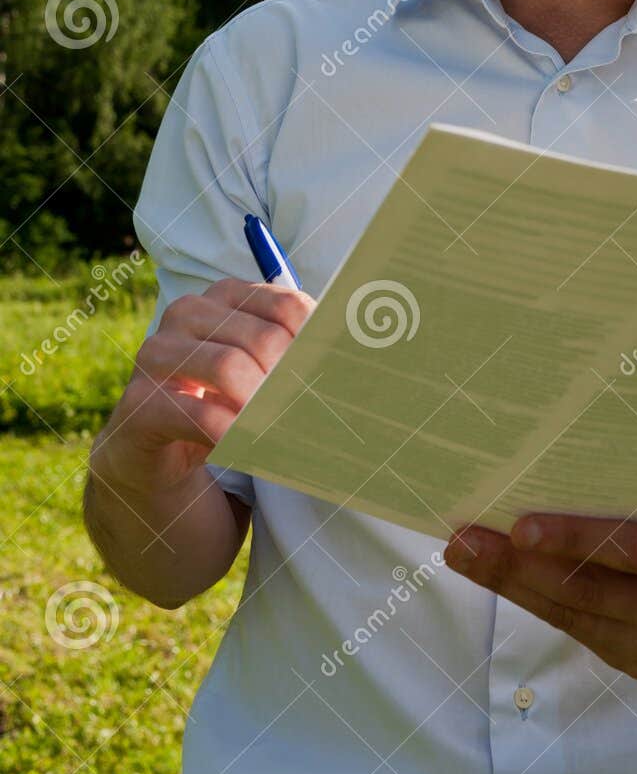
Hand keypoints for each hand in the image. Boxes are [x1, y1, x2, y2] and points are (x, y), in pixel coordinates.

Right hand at [91, 277, 315, 496]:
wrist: (160, 476)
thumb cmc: (224, 417)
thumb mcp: (265, 380)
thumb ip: (301, 358)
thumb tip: (361, 355)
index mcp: (225, 297)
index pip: (290, 308)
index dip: (319, 350)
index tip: (332, 387)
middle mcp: (187, 314)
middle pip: (265, 339)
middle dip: (294, 385)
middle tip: (309, 421)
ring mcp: (156, 356)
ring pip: (231, 367)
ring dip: (266, 409)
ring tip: (280, 437)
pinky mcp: (138, 405)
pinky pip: (201, 414)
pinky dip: (236, 435)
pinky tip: (249, 451)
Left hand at [443, 507, 636, 679]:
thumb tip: (560, 471)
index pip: (634, 552)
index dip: (576, 541)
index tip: (521, 527)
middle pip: (586, 592)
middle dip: (516, 566)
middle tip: (463, 538)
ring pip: (570, 616)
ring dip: (509, 585)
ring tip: (462, 554)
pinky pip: (574, 629)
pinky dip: (533, 600)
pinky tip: (497, 574)